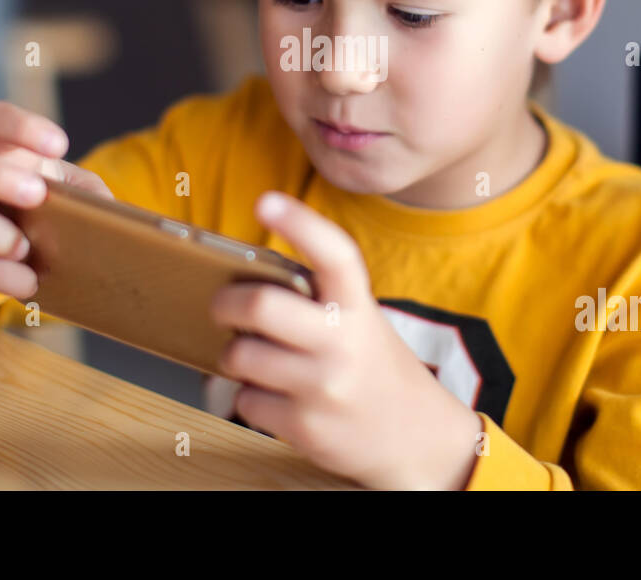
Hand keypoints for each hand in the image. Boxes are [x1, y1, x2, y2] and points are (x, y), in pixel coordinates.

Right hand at [0, 100, 112, 299]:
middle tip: (35, 195)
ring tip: (24, 247)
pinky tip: (28, 281)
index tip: (59, 146)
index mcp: (5, 150)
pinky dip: (1, 274)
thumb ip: (91, 196)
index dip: (21, 126)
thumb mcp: (71, 192)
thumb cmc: (44, 207)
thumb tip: (120, 219)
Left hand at [209, 191, 483, 489]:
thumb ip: (318, 299)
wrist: (418, 440)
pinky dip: (250, 398)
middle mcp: (343, 343)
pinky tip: (275, 397)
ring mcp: (324, 387)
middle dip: (225, 303)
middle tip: (221, 305)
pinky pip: (245, 401)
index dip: (299, 223)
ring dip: (235, 356)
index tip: (266, 201)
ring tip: (254, 358)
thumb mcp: (362, 322)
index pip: (334, 254)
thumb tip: (245, 279)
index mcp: (359, 306)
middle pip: (261, 306)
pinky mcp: (305, 427)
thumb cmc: (374, 368)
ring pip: (240, 356)